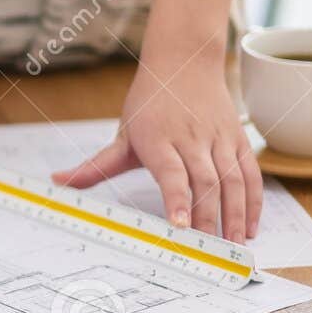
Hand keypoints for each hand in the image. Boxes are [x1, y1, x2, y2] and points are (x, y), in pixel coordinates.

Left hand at [53, 50, 260, 241]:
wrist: (183, 62)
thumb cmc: (149, 103)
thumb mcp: (122, 135)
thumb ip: (95, 166)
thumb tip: (57, 182)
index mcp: (159, 140)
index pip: (171, 173)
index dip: (177, 199)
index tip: (181, 225)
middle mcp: (191, 139)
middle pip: (206, 182)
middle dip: (209, 218)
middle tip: (210, 251)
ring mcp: (218, 139)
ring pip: (233, 180)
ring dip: (236, 215)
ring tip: (234, 246)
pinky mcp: (238, 139)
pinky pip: (251, 173)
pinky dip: (253, 201)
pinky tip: (250, 227)